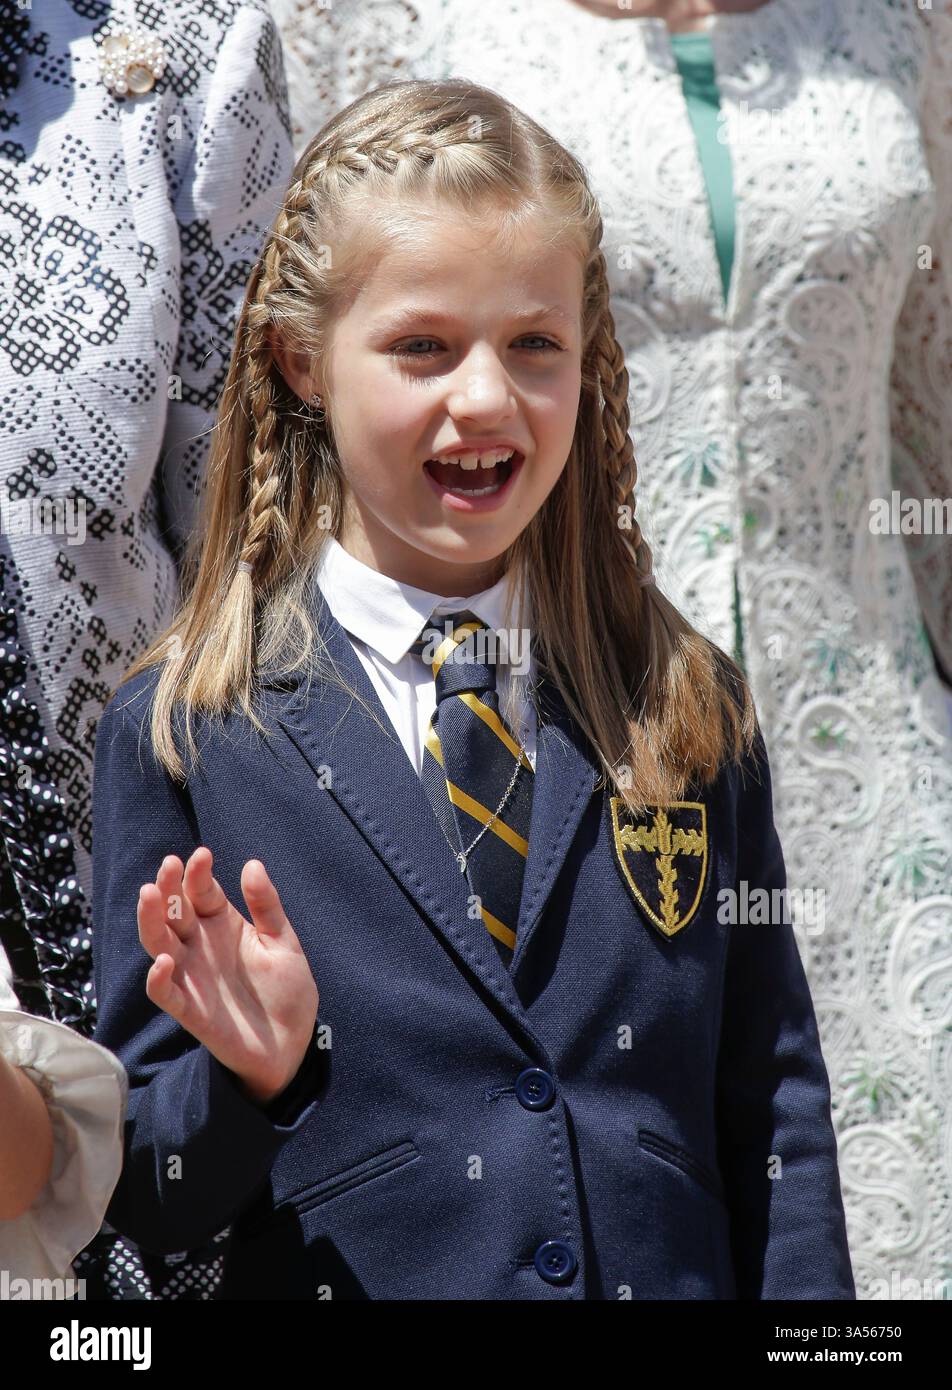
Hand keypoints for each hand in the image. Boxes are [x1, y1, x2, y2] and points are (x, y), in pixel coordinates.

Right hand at [138, 848, 318, 1105]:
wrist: (292, 1043)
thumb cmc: (287, 989)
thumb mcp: (284, 942)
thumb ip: (266, 906)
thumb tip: (251, 864)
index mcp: (221, 924)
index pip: (200, 892)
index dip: (198, 874)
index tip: (202, 855)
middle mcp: (200, 946)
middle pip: (173, 912)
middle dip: (168, 887)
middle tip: (169, 865)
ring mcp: (191, 976)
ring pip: (158, 944)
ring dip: (150, 920)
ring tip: (150, 894)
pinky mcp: (189, 1009)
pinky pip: (164, 993)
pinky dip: (157, 978)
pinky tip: (165, 960)